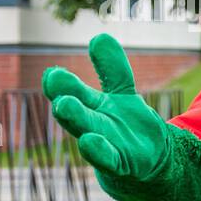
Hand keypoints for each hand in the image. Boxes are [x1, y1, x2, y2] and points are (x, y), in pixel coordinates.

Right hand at [41, 33, 170, 181]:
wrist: (147, 164)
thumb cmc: (127, 127)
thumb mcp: (123, 94)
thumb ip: (113, 69)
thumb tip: (100, 36)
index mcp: (91, 105)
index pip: (77, 90)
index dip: (65, 84)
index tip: (52, 74)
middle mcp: (93, 124)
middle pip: (77, 110)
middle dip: (65, 97)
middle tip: (52, 81)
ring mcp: (105, 144)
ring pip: (87, 130)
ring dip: (75, 118)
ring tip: (63, 105)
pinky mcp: (120, 163)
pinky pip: (107, 157)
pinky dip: (97, 151)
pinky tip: (88, 141)